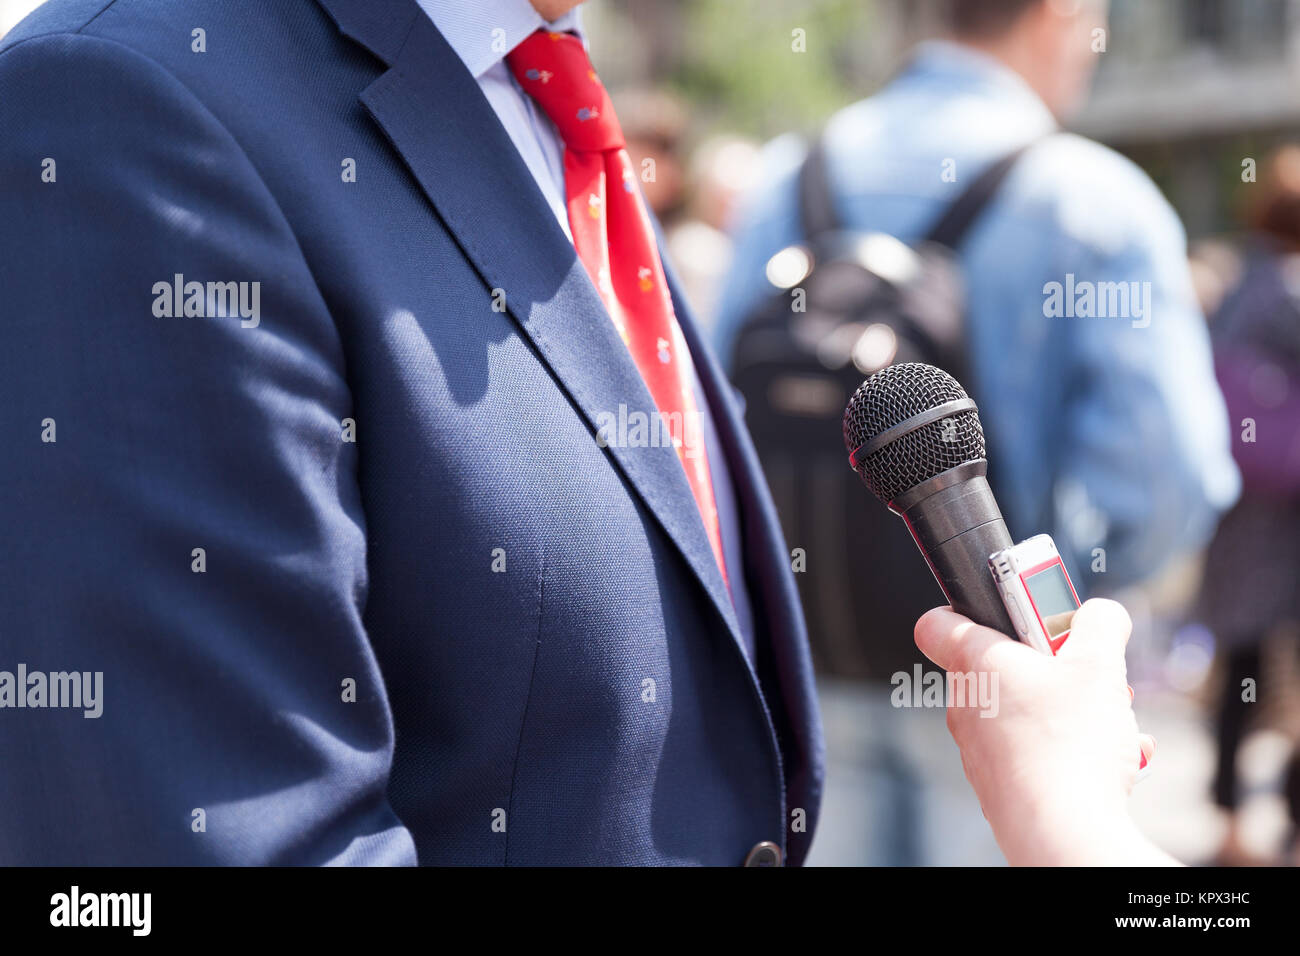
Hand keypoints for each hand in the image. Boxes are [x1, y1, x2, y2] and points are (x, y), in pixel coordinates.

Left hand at [914, 598, 1176, 865]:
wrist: (1063, 831)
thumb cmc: (1069, 746)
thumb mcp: (1100, 665)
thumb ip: (1101, 624)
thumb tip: (1103, 613)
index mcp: (976, 662)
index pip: (938, 622)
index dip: (968, 608)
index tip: (1011, 612)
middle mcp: (966, 703)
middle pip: (1002, 666)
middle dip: (1052, 666)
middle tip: (1087, 673)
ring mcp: (978, 747)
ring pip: (1025, 711)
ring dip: (1069, 710)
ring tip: (1112, 724)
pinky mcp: (998, 783)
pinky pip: (1033, 751)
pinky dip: (1069, 749)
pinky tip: (1112, 760)